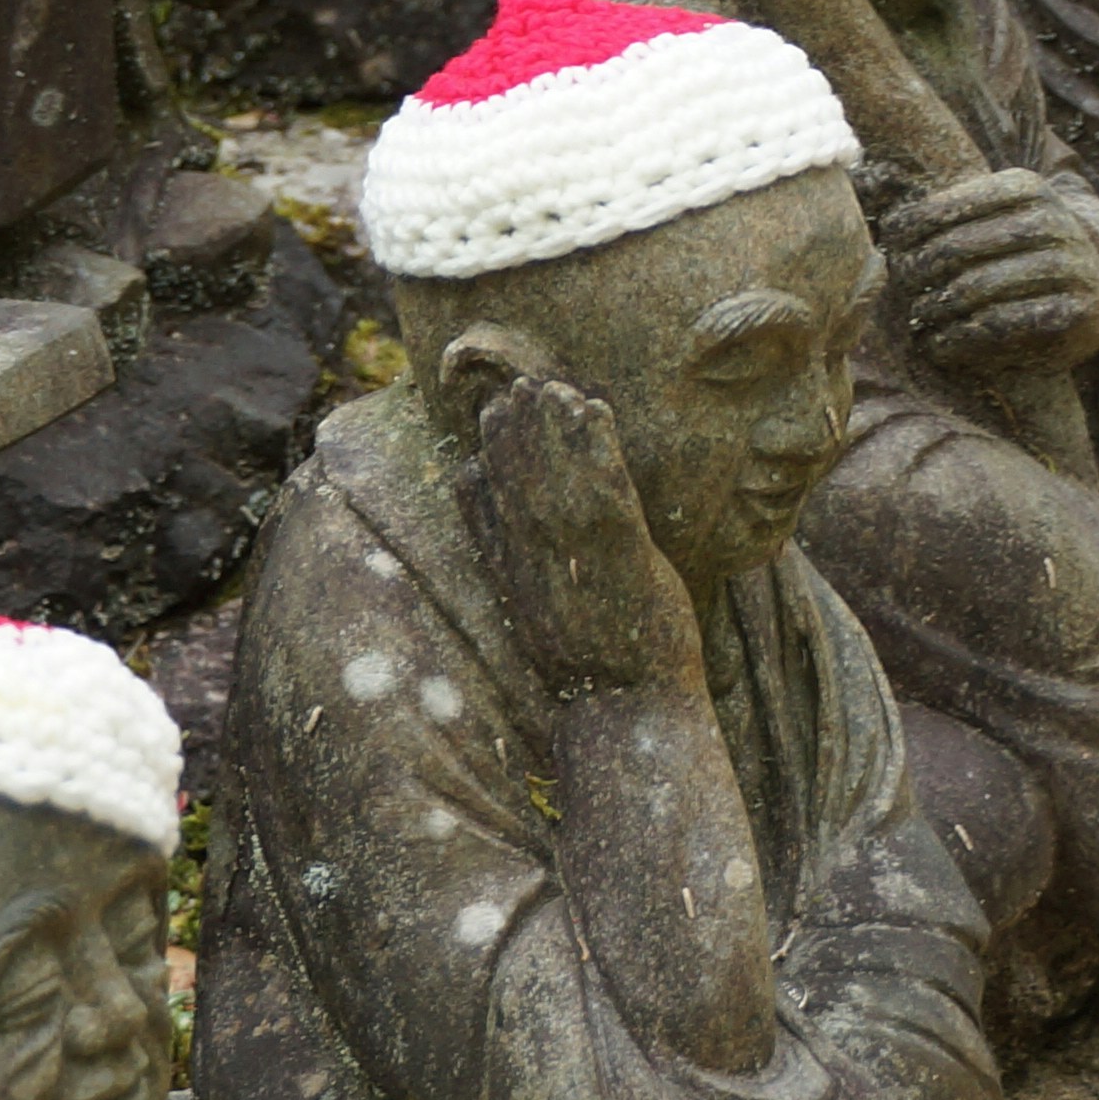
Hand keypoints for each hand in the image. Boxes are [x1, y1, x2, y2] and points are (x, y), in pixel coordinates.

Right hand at [444, 339, 703, 705]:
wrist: (628, 715)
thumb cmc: (590, 663)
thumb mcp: (530, 608)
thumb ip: (501, 551)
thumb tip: (470, 483)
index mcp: (515, 580)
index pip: (488, 508)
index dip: (490, 457)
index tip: (488, 413)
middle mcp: (538, 569)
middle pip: (520, 488)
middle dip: (518, 432)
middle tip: (515, 384)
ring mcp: (578, 567)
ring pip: (557, 485)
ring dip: (552, 430)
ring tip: (550, 386)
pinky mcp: (624, 565)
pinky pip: (606, 496)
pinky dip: (598, 450)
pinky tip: (597, 413)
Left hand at [880, 170, 1098, 380]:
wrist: (1087, 291)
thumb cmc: (1018, 253)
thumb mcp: (992, 218)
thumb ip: (949, 213)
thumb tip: (884, 222)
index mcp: (1028, 188)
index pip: (950, 206)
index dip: (912, 227)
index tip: (890, 243)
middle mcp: (1055, 220)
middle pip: (957, 248)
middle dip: (918, 271)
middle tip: (901, 288)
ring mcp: (1073, 265)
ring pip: (976, 288)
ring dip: (935, 308)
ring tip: (918, 316)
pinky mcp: (1080, 310)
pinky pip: (1001, 325)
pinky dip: (960, 337)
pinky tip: (939, 343)